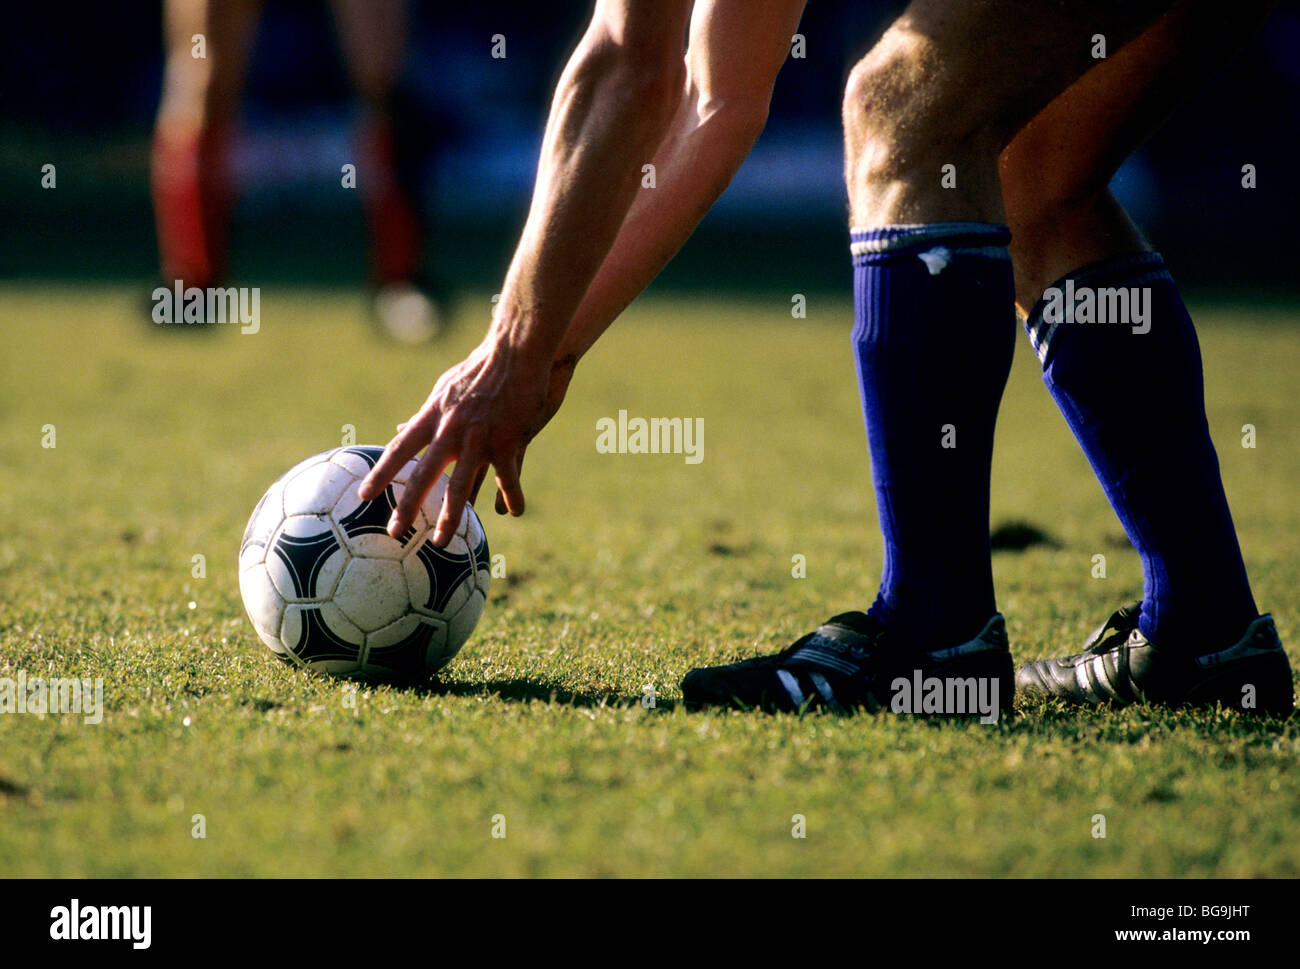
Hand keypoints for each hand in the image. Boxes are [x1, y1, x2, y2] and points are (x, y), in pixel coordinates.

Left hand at [358, 344, 574, 546]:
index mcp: (433, 417)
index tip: (364, 495)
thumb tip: (402, 426)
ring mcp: (478, 438)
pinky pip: (507, 477)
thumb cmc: (479, 367)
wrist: (514, 352)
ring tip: (442, 542)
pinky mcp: (507, 441)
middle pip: (423, 476)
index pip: (399, 450)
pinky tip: (514, 512)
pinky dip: (511, 496)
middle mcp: (450, 431)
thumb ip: (424, 413)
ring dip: (451, 517)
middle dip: (407, 507)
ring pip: (460, 486)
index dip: (381, 474)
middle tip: (395, 531)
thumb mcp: (443, 389)